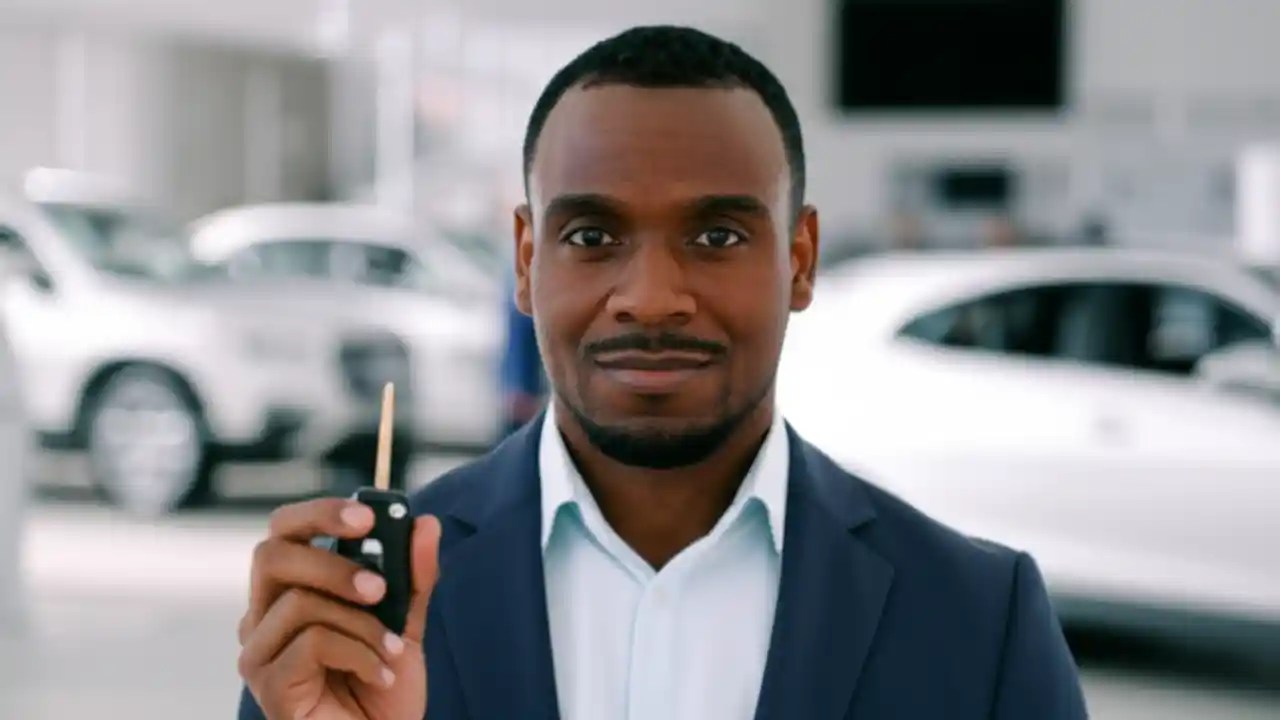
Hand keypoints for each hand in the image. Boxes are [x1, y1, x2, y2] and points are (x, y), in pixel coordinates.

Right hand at [238, 497, 441, 719]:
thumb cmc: (383, 687)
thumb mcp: (407, 625)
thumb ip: (413, 578)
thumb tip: (425, 523)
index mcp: (288, 592)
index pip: (283, 531)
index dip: (319, 513)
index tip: (365, 516)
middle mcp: (262, 617)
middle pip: (272, 555)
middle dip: (333, 563)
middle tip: (380, 588)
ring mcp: (258, 653)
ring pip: (300, 602)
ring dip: (362, 623)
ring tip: (393, 650)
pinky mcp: (268, 686)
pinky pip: (311, 643)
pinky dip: (359, 653)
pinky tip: (381, 674)